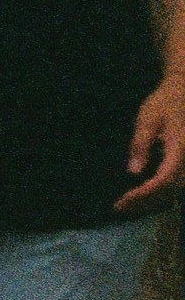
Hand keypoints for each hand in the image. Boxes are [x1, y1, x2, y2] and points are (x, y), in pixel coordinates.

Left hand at [119, 76, 184, 214]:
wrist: (183, 92)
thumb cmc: (165, 103)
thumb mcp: (147, 119)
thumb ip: (140, 144)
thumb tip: (133, 172)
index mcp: (181, 151)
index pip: (163, 181)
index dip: (143, 194)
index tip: (122, 201)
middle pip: (170, 191)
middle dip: (145, 202)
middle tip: (120, 207)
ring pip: (176, 191)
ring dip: (153, 200)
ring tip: (129, 205)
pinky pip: (177, 184)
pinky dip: (161, 192)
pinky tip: (143, 194)